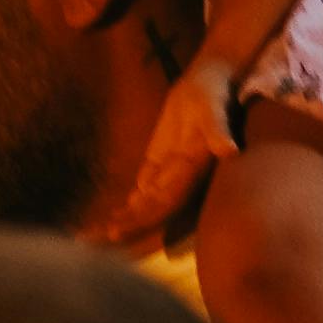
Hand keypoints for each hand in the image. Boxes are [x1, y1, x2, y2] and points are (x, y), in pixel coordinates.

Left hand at [105, 56, 241, 256]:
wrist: (208, 81)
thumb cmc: (212, 94)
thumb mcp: (214, 109)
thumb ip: (218, 131)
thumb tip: (230, 151)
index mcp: (192, 171)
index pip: (165, 202)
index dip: (144, 218)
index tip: (117, 230)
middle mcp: (181, 179)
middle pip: (152, 210)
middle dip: (126, 226)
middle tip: (92, 241)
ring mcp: (169, 173)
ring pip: (145, 203)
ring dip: (124, 219)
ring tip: (92, 237)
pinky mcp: (159, 162)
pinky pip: (143, 189)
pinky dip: (129, 204)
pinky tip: (111, 217)